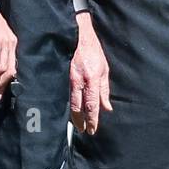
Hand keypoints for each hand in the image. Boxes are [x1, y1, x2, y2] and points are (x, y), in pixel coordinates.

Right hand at [69, 13, 111, 134]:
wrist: (78, 37)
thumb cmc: (93, 53)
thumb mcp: (104, 70)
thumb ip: (104, 90)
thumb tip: (106, 107)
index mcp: (91, 79)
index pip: (91, 105)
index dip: (92, 119)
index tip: (92, 129)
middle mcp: (79, 81)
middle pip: (77, 107)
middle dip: (80, 121)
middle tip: (83, 131)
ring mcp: (69, 79)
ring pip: (69, 102)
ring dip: (73, 115)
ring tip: (77, 125)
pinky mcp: (62, 77)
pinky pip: (65, 94)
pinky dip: (68, 104)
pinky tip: (70, 111)